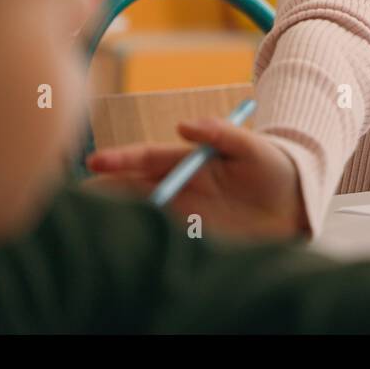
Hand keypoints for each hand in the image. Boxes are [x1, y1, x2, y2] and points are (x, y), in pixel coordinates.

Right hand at [86, 119, 309, 239]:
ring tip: (86, 220)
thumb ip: (221, 134)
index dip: (120, 160)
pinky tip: (124, 242)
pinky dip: (143, 239)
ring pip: (142, 213)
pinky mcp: (198, 234)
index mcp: (190, 161)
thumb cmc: (276, 167)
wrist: (297, 204)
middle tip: (72, 197)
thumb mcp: (253, 146)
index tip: (95, 162)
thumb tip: (184, 126)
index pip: (147, 159)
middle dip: (103, 191)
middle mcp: (183, 186)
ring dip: (116, 216)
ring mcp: (188, 212)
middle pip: (134, 188)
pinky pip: (164, 237)